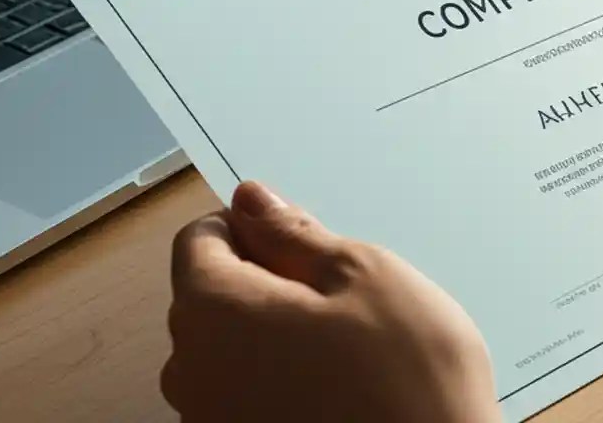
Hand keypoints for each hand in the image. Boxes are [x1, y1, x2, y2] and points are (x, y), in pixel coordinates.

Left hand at [162, 181, 498, 422]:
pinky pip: (244, 397)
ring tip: (346, 350)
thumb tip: (254, 201)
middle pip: (210, 297)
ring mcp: (212, 420)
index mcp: (213, 312)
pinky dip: (278, 383)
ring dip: (273, 337)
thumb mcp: (364, 275)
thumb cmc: (408, 387)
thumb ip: (294, 233)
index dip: (251, 227)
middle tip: (339, 296)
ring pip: (228, 351)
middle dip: (265, 283)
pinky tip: (337, 390)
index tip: (296, 238)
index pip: (198, 239)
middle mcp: (194, 373)